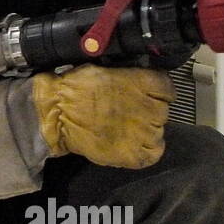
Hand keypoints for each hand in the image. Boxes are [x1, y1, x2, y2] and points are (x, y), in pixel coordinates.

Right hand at [32, 65, 173, 168]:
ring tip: (125, 128)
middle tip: (127, 112)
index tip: (144, 95)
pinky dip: (146, 150)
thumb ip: (130, 76)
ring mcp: (144, 133)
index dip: (156, 93)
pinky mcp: (134, 154)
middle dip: (148, 111)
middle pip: (162, 111)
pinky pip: (153, 153)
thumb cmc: (76, 87)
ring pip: (158, 132)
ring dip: (146, 130)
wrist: (56, 113)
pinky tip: (131, 144)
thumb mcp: (106, 69)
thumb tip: (139, 79)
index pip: (167, 89)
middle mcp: (150, 108)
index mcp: (144, 83)